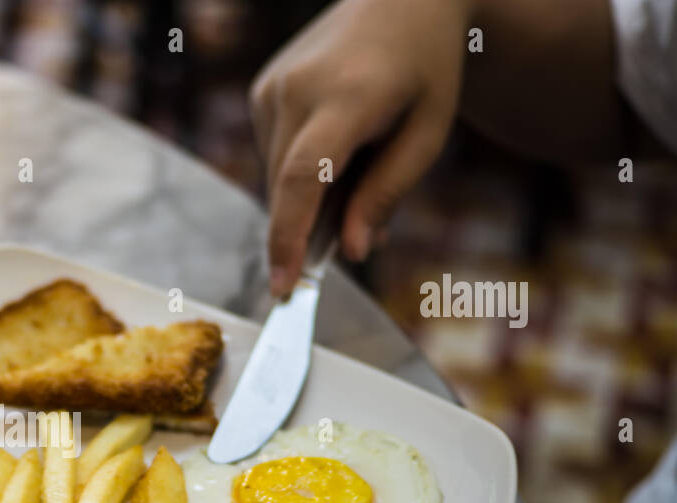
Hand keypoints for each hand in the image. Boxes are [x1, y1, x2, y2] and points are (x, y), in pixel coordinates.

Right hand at [250, 0, 470, 296]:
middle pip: (289, 188)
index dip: (289, 237)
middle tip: (353, 238)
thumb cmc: (424, 68)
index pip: (303, 177)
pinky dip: (300, 170)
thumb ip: (387, 193)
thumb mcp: (428, 133)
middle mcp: (298, 90)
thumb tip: (352, 252)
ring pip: (279, 178)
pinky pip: (273, 156)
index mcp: (348, 96)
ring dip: (311, 195)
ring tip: (359, 163)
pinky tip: (337, 143)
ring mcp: (272, 88)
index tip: (285, 286)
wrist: (401, 0)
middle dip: (312, 227)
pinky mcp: (261, 92)